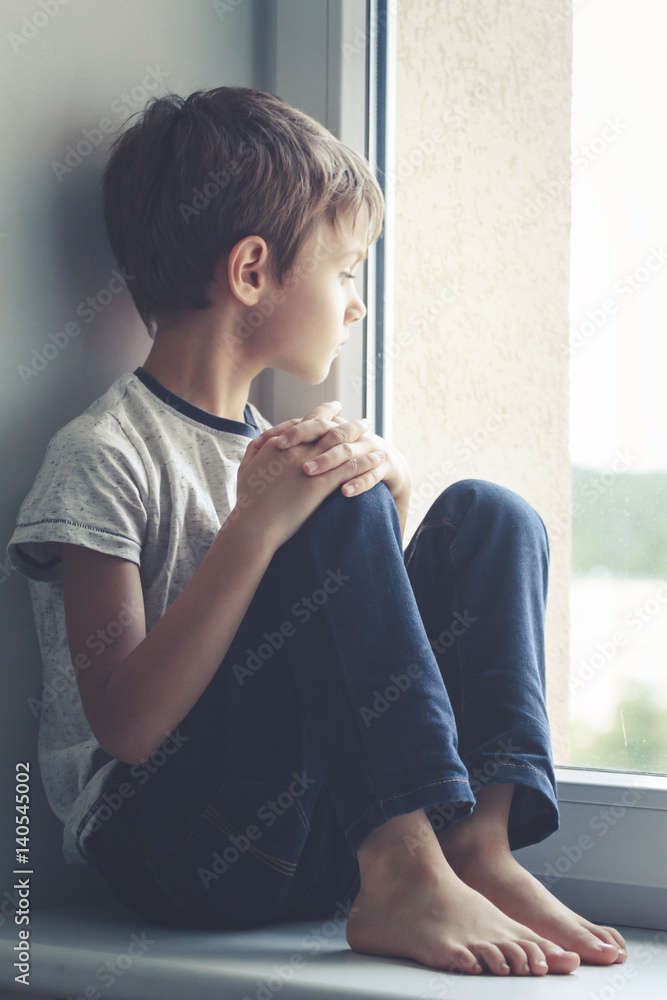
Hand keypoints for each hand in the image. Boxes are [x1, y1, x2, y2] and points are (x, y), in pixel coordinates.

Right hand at [228, 402, 391, 548]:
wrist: (253, 525)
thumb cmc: (247, 502)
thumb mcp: (244, 470)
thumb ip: (253, 452)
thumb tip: (259, 442)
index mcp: (280, 444)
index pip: (305, 422)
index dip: (321, 414)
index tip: (332, 409)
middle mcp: (297, 449)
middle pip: (328, 427)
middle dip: (348, 421)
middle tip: (362, 420)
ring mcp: (311, 464)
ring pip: (342, 443)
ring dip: (361, 436)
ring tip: (375, 436)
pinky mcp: (322, 483)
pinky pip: (351, 467)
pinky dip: (367, 461)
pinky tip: (379, 460)